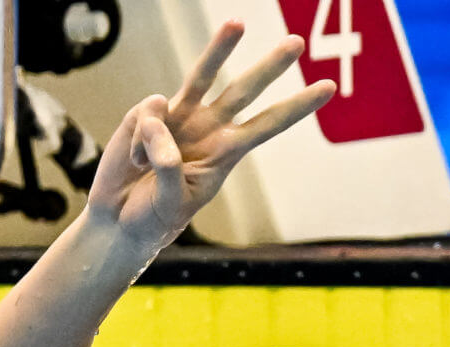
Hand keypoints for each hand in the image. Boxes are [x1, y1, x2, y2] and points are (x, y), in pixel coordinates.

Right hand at [86, 20, 335, 251]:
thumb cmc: (155, 216)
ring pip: (202, 76)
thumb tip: (158, 123)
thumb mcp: (173, 202)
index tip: (328, 88)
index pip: (269, 124)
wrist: (120, 220)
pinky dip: (141, 142)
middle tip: (296, 43)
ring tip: (237, 24)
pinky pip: (150, 114)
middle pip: (244, 90)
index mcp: (227, 152)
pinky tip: (136, 162)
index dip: (297, 106)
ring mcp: (179, 117)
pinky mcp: (146, 114)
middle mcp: (209, 127)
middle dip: (271, 66)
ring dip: (221, 49)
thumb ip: (169, 167)